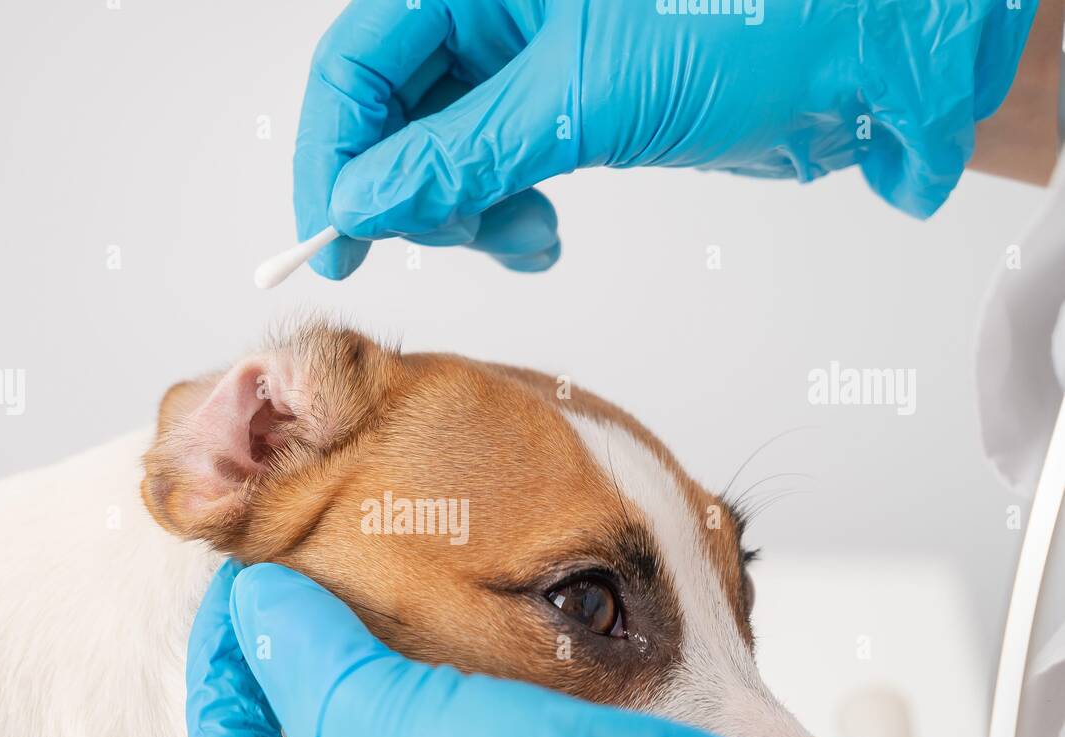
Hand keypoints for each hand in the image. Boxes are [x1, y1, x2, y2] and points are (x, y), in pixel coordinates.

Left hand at [186, 561, 890, 736]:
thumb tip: (257, 603)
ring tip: (357, 605)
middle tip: (290, 594)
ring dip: (365, 687)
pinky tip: (430, 650)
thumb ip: (300, 652)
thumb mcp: (373, 715)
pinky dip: (423, 708)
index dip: (224, 665)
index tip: (240, 590)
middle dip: (296, 679)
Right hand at [294, 0, 1038, 278]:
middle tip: (442, 243)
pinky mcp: (568, 104)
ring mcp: (532, 56)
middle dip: (405, 190)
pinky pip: (496, 166)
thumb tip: (360, 202)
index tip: (335, 234)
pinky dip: (503, 212)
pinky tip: (540, 233)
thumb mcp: (582, 96)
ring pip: (441, 148)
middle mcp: (496, 6)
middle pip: (393, 109)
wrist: (870, 47)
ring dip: (461, 211)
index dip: (336, 153)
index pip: (358, 60)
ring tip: (522, 237)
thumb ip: (457, 154)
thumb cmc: (752, 21)